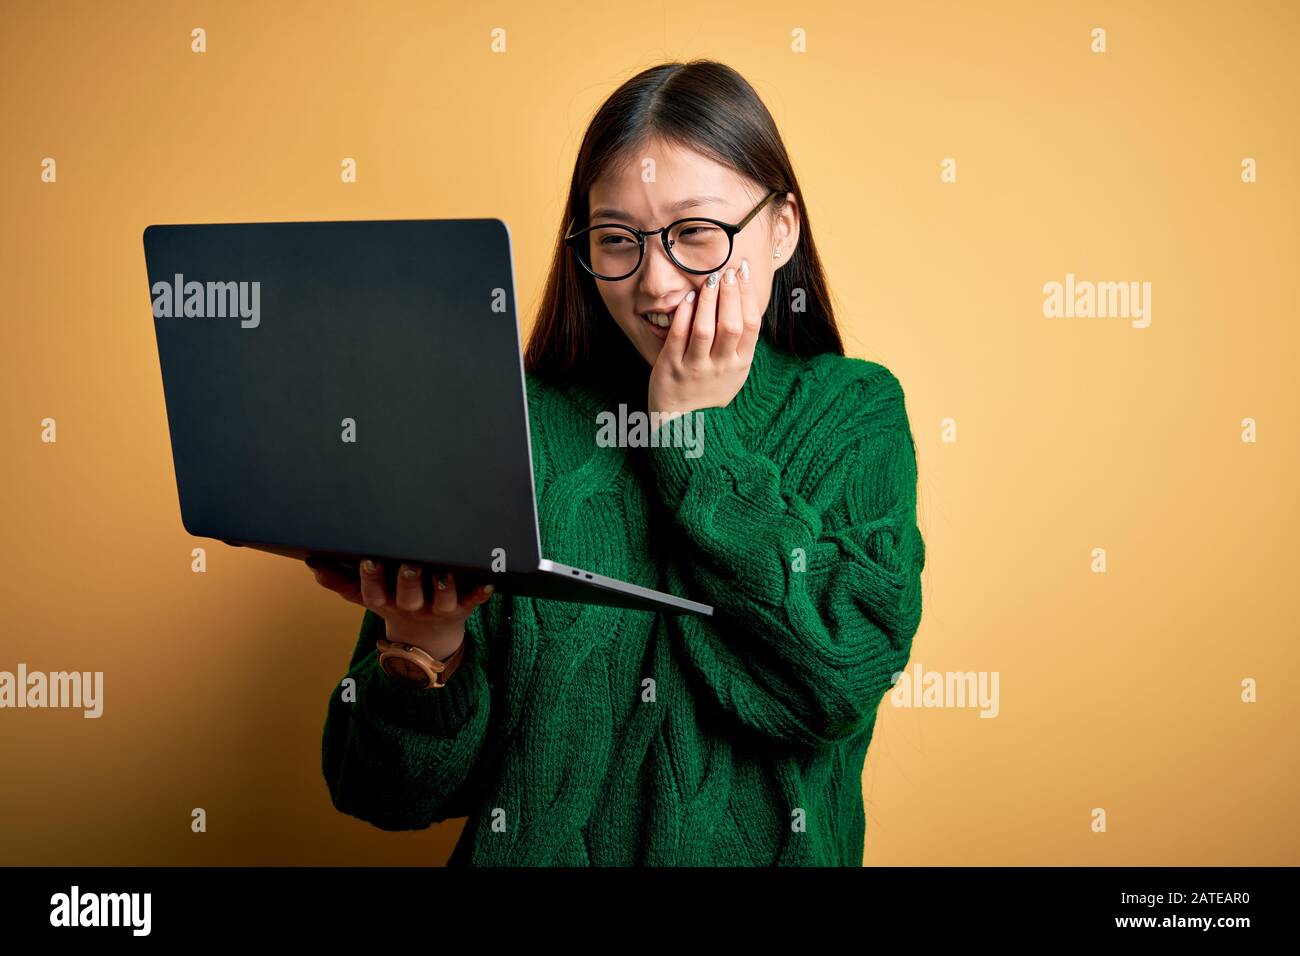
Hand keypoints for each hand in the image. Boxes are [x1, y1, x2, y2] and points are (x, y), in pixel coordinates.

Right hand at [306, 557, 491, 655]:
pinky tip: (489, 582)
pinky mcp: (463, 608)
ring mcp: (438, 609)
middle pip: (409, 598)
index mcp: (386, 602)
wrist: (427, 639)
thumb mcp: (365, 596)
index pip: (374, 594)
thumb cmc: (393, 603)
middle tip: (410, 564)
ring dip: (444, 587)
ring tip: (445, 572)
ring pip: (443, 600)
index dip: (372, 580)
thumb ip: (339, 580)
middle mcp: (412, 607)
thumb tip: (313, 561)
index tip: (370, 560)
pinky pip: (474, 601)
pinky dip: (481, 593)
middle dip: (409, 582)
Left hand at [647, 258, 760, 420]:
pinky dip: (684, 316)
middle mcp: (721, 366)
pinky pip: (679, 337)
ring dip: (708, 300)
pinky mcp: (671, 368)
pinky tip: (687, 298)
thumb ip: (739, 342)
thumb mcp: (734, 371)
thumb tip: (742, 299)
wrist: (685, 424)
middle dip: (730, 294)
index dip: (748, 296)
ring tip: (709, 280)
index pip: (751, 325)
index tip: (742, 273)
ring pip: (705, 329)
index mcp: (740, 365)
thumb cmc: (709, 391)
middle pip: (731, 325)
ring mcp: (696, 368)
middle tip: (727, 271)